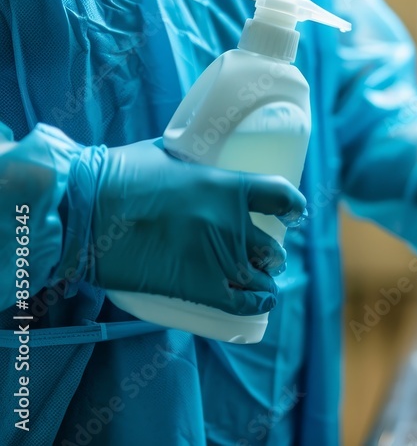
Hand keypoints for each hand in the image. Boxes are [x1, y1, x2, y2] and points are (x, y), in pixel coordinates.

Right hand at [80, 139, 305, 314]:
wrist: (82, 212)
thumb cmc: (116, 175)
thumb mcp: (165, 154)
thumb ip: (191, 159)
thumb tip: (197, 153)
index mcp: (227, 187)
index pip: (282, 197)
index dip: (294, 206)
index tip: (295, 213)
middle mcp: (231, 225)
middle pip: (273, 247)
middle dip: (271, 253)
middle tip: (262, 253)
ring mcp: (218, 259)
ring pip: (262, 276)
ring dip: (264, 278)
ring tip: (259, 278)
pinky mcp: (198, 287)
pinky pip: (243, 303)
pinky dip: (256, 303)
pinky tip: (259, 300)